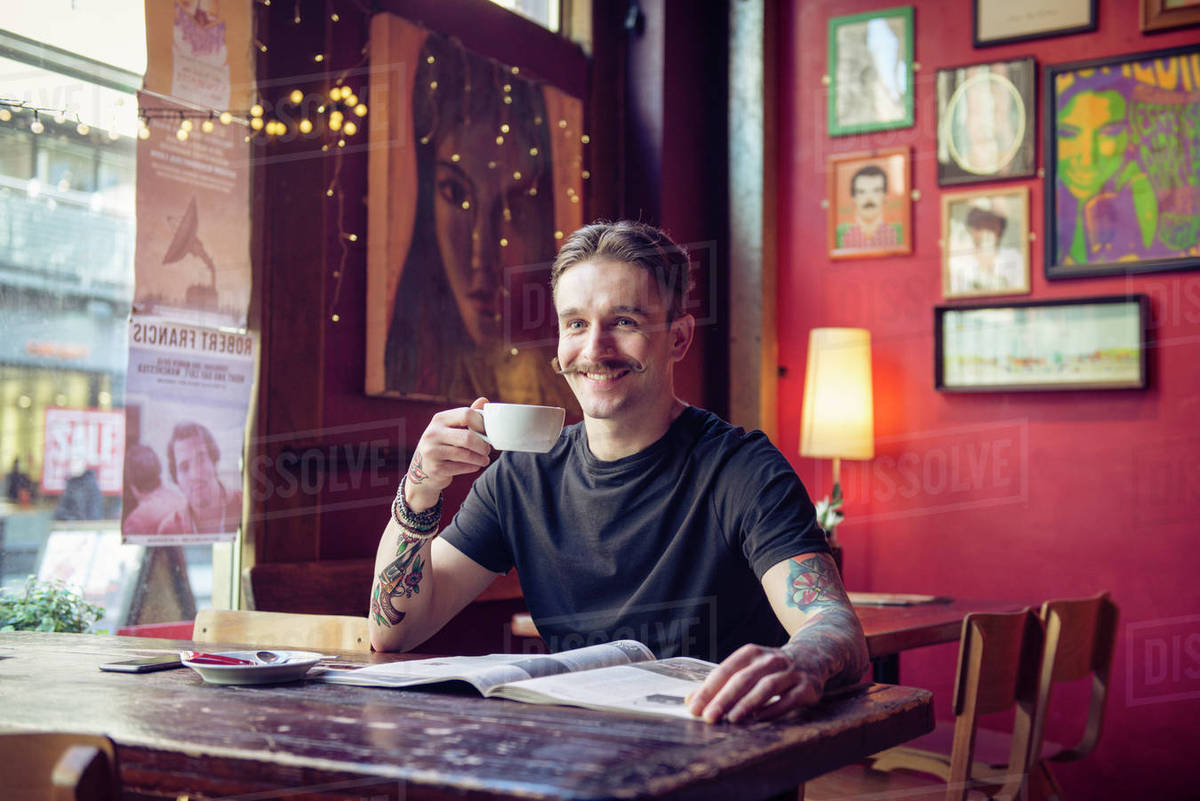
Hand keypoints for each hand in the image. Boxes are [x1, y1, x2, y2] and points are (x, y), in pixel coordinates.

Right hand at [404, 397, 490, 511]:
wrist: (422, 468)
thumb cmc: (444, 443)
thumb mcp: (451, 426)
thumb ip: (468, 415)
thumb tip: (484, 400)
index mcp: (439, 419)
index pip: (466, 414)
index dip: (481, 424)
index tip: (487, 433)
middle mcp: (433, 434)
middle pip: (467, 438)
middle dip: (483, 445)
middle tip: (488, 450)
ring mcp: (432, 452)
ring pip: (466, 455)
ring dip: (481, 458)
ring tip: (485, 459)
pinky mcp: (436, 469)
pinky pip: (462, 468)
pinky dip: (473, 467)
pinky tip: (474, 466)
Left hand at [685, 644, 821, 723]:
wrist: (814, 656)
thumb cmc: (770, 668)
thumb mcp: (747, 668)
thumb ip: (721, 684)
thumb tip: (690, 701)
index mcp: (752, 653)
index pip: (726, 670)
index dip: (708, 689)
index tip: (694, 707)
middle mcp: (771, 659)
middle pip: (743, 679)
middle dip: (724, 698)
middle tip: (708, 717)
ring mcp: (791, 672)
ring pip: (766, 687)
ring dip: (748, 704)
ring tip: (732, 720)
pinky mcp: (808, 687)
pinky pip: (789, 699)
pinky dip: (773, 710)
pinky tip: (760, 721)